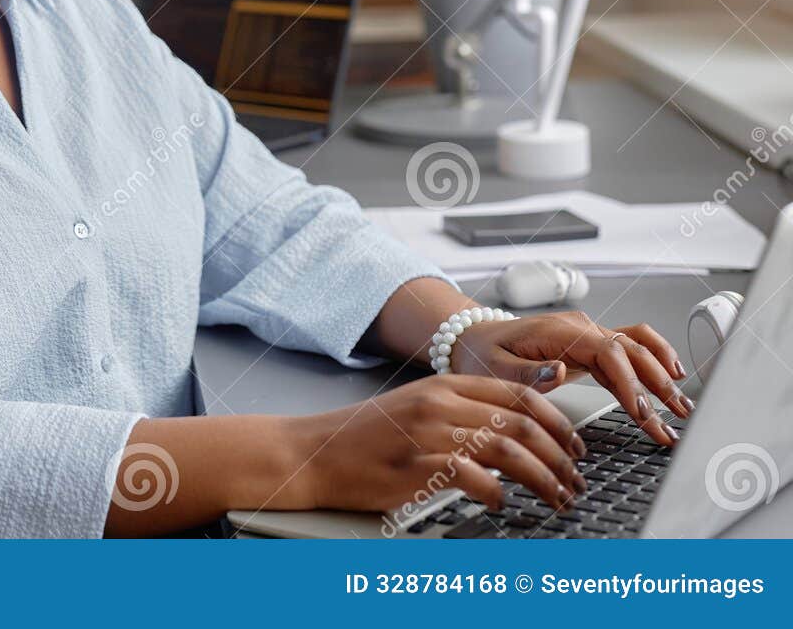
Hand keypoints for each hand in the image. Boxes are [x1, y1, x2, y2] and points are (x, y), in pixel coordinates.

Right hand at [294, 376, 586, 512]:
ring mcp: (428, 433)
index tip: (575, 446)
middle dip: (559, 456)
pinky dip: (497, 494)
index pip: (519, 395)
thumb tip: (513, 428)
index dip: (558, 422)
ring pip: (507, 451)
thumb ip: (461, 410)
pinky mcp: (417, 465)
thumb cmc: (363, 437)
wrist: (314, 452)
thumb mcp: (416, 407)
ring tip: (555, 498)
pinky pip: (474, 478)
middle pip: (522, 425)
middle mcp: (440, 403)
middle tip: (574, 480)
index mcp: (444, 384)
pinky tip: (501, 503)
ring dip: (542, 479)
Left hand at [448, 311, 691, 445]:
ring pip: (635, 349)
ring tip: (682, 406)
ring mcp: (586, 334)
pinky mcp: (588, 344)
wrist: (471, 338)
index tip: (643, 414)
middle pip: (630, 351)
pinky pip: (628, 347)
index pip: (608, 353)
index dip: (630, 383)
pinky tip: (671, 376)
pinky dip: (653, 359)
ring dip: (662, 374)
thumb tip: (561, 371)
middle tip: (677, 419)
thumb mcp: (495, 369)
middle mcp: (578, 328)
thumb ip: (528, 374)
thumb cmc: (480, 354)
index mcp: (558, 332)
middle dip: (657, 385)